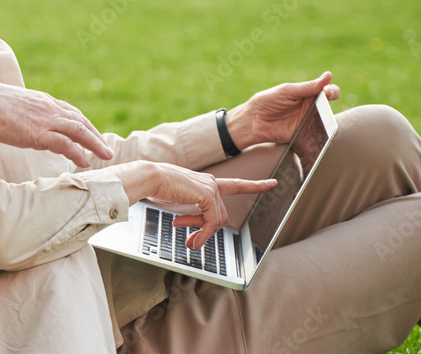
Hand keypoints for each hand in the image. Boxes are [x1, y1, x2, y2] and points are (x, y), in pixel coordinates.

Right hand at [0, 81, 112, 167]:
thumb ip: (20, 112)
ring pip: (79, 131)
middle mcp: (48, 107)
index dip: (81, 123)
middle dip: (95, 135)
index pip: (68, 111)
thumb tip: (17, 119)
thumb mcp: (9, 104)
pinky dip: (78, 152)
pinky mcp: (39, 133)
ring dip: (95, 144)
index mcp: (41, 100)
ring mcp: (45, 120)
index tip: (89, 132)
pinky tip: (85, 161)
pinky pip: (66, 144)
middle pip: (80, 121)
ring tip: (105, 155)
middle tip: (105, 147)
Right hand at [111, 161, 276, 249]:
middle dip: (206, 231)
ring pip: (217, 220)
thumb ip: (190, 211)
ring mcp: (210, 187)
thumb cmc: (157, 187)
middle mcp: (211, 183)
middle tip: (190, 241)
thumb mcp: (177, 201)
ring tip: (189, 242)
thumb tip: (194, 229)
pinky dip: (203, 234)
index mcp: (204, 182)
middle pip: (221, 215)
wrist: (148, 178)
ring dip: (203, 235)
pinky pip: (212, 222)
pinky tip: (192, 239)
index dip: (255, 185)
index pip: (235, 184)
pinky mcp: (207, 194)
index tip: (272, 183)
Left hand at [227, 71, 339, 148]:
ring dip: (329, 123)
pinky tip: (322, 135)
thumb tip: (328, 76)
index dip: (332, 91)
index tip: (327, 91)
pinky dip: (322, 137)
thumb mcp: (287, 91)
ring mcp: (307, 122)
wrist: (252, 121)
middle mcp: (310, 107)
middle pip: (329, 107)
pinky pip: (316, 137)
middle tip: (324, 107)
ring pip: (326, 123)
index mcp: (307, 93)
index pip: (327, 90)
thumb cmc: (267, 101)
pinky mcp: (303, 135)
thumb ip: (307, 87)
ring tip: (326, 121)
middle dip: (331, 107)